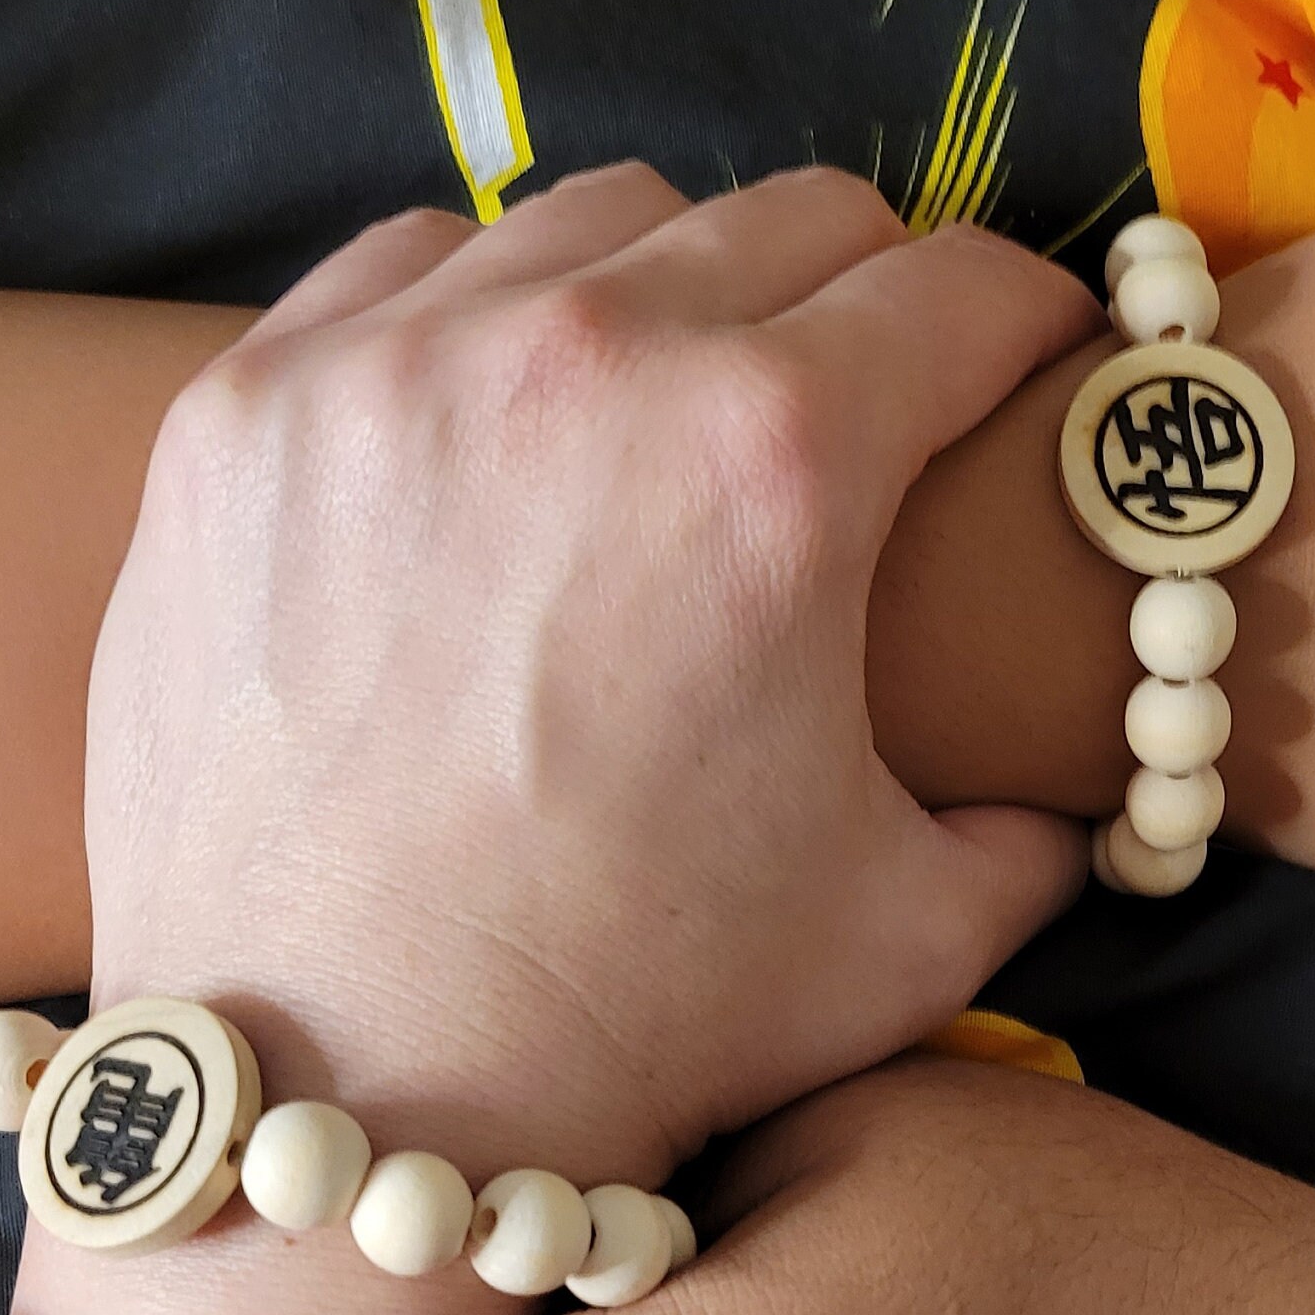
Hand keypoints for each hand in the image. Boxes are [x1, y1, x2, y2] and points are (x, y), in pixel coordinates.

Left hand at [88, 162, 1092, 1187]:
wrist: (344, 1094)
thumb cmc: (638, 1020)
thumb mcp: (909, 940)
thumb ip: (1030, 832)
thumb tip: (1071, 793)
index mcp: (779, 464)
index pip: (958, 289)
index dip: (1033, 318)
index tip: (1034, 357)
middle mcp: (587, 360)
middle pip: (789, 220)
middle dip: (868, 294)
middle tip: (869, 392)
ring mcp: (391, 366)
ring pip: (593, 220)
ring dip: (673, 285)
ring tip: (671, 399)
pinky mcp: (244, 411)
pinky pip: (404, 269)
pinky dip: (483, 310)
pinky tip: (500, 415)